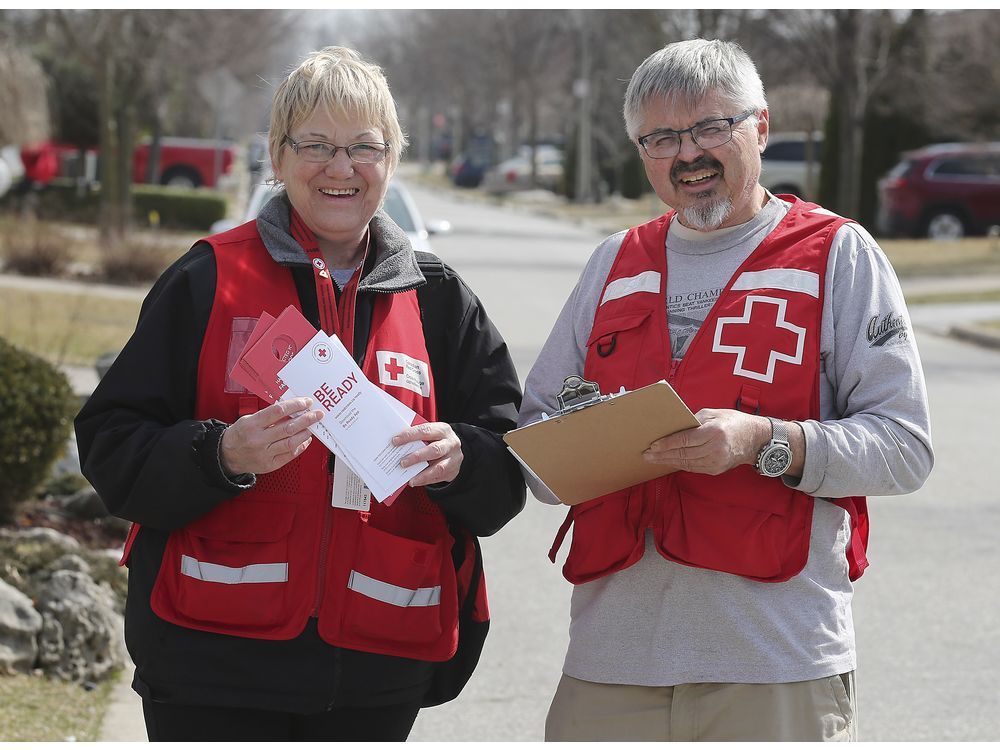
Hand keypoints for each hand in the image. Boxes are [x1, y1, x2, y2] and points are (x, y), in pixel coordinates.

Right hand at [219, 397, 324, 475]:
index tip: (306, 402)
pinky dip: (300, 446)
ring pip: (291, 443)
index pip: (277, 411)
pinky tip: (305, 439)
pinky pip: (289, 455)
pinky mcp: (269, 465)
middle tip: (317, 414)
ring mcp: (264, 454)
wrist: (227, 456)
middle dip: (306, 419)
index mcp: (252, 424)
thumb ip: (269, 415)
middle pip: (287, 428)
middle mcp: (258, 439)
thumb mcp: (249, 419)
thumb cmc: (240, 434)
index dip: (294, 406)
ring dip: (305, 433)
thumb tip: (293, 409)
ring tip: (312, 426)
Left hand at [393, 422, 463, 486]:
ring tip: (410, 479)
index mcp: (443, 430)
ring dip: (423, 474)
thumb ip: (417, 437)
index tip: (395, 441)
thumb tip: (396, 443)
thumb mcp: (431, 434)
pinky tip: (414, 481)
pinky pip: (438, 477)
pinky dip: (425, 480)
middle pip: (434, 450)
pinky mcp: (453, 471)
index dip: (410, 435)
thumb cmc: (437, 440)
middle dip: (416, 457)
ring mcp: (453, 458)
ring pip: (439, 467)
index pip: (425, 431)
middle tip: (402, 463)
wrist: (454, 451)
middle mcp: (450, 443)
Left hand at [643, 408, 769, 475]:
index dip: (667, 444)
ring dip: (668, 462)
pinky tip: (669, 462)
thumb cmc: (734, 422)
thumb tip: (674, 426)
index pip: (685, 440)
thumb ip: (694, 419)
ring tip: (654, 459)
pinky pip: (693, 468)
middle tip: (646, 455)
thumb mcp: (714, 413)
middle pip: (683, 454)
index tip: (653, 445)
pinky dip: (680, 465)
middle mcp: (715, 449)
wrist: (756, 440)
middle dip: (662, 455)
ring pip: (686, 463)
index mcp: (714, 432)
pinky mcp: (716, 470)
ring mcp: (716, 462)